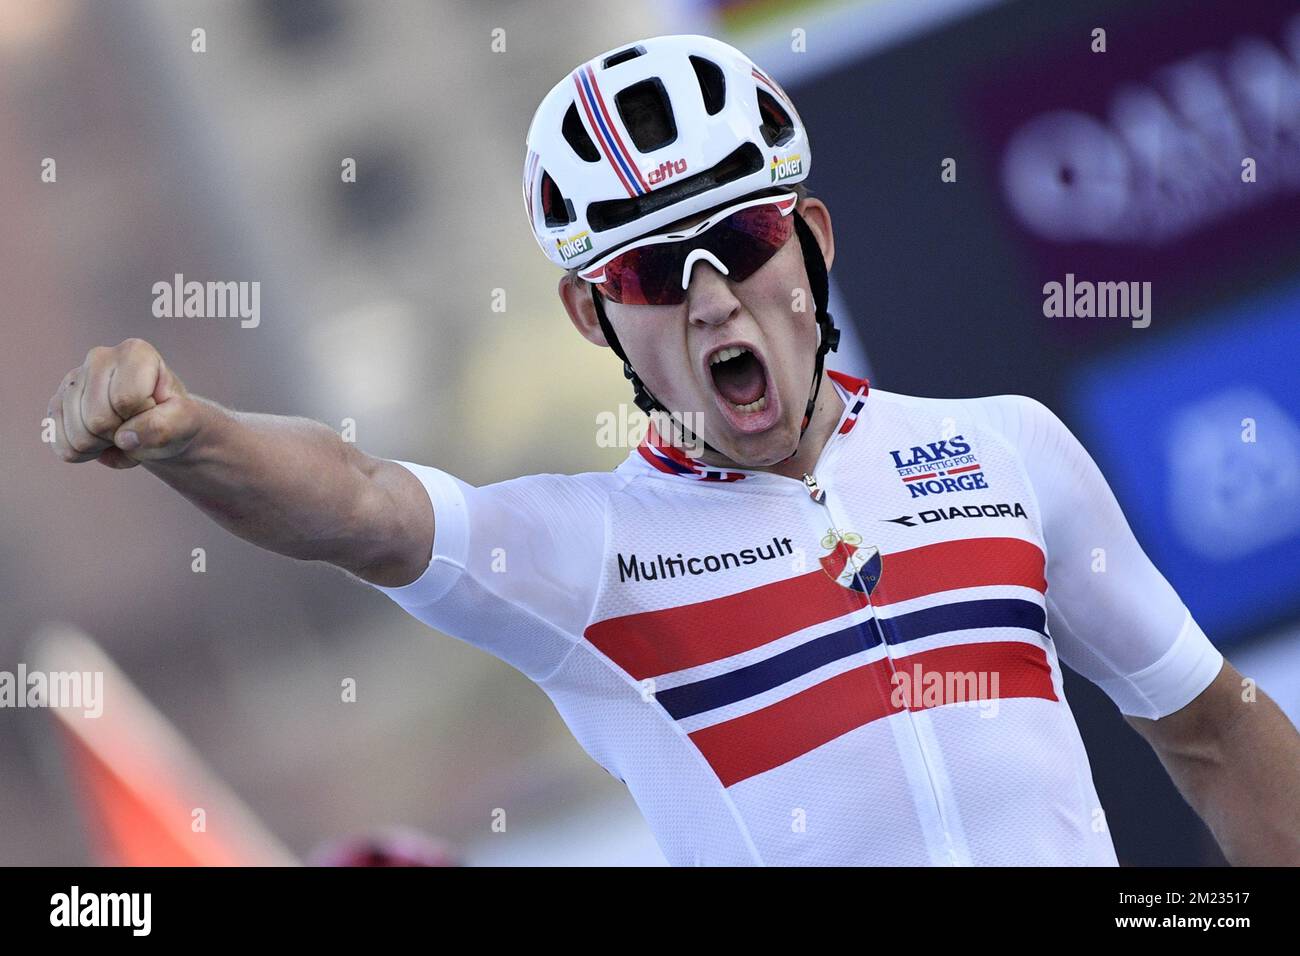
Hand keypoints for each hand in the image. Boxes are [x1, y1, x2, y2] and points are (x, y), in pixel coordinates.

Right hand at [47, 338, 198, 468]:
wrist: (161, 426)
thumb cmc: (174, 419)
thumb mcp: (186, 422)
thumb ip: (164, 427)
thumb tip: (124, 438)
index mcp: (135, 353)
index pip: (126, 399)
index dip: (143, 417)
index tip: (154, 410)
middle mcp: (99, 358)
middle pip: (97, 420)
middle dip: (121, 435)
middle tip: (137, 426)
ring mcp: (73, 380)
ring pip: (78, 436)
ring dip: (105, 446)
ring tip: (122, 432)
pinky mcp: (57, 403)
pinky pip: (62, 445)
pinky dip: (86, 454)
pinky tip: (102, 439)